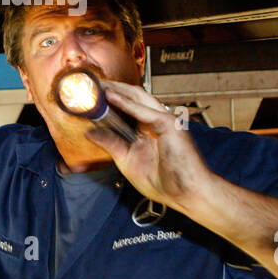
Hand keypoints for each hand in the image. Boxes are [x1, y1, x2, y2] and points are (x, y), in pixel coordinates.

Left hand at [84, 80, 214, 214]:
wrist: (187, 195)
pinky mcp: (170, 125)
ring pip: (139, 97)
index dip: (110, 98)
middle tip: (91, 83)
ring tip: (98, 85)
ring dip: (117, 89)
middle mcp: (156, 121)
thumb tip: (90, 132)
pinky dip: (127, 103)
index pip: (127, 106)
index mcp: (148, 129)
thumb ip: (111, 144)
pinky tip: (111, 98)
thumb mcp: (127, 161)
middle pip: (132, 97)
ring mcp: (164, 121)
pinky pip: (145, 111)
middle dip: (112, 88)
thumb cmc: (165, 182)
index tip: (90, 94)